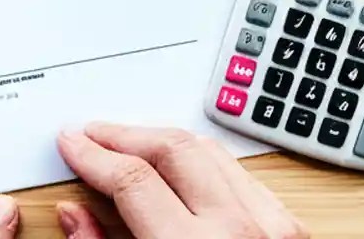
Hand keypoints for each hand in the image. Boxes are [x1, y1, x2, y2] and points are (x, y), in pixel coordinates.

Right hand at [56, 123, 307, 238]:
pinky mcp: (292, 230)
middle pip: (174, 149)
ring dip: (165, 141)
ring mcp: (274, 227)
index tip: (72, 142)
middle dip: (125, 134)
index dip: (94, 154)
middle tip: (93, 134)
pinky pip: (242, 175)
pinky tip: (182, 168)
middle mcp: (240, 230)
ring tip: (131, 144)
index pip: (134, 179)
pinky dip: (205, 163)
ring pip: (211, 151)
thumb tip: (74, 214)